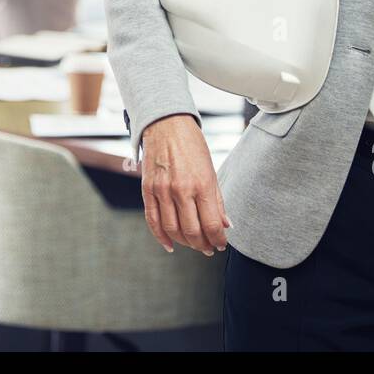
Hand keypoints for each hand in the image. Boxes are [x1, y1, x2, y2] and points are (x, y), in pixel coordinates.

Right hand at [140, 115, 229, 254]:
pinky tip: (170, 244)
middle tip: (208, 248)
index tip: (220, 244)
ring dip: (185, 243)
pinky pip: (153, 220)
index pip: (212, 224)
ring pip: (173, 229)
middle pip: (192, 231)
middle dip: (203, 245)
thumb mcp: (211, 170)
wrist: (166, 124)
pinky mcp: (148, 190)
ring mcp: (163, 190)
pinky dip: (161, 237)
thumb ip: (217, 201)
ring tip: (193, 244)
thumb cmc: (192, 145)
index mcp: (202, 184)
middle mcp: (182, 189)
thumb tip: (226, 225)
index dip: (218, 239)